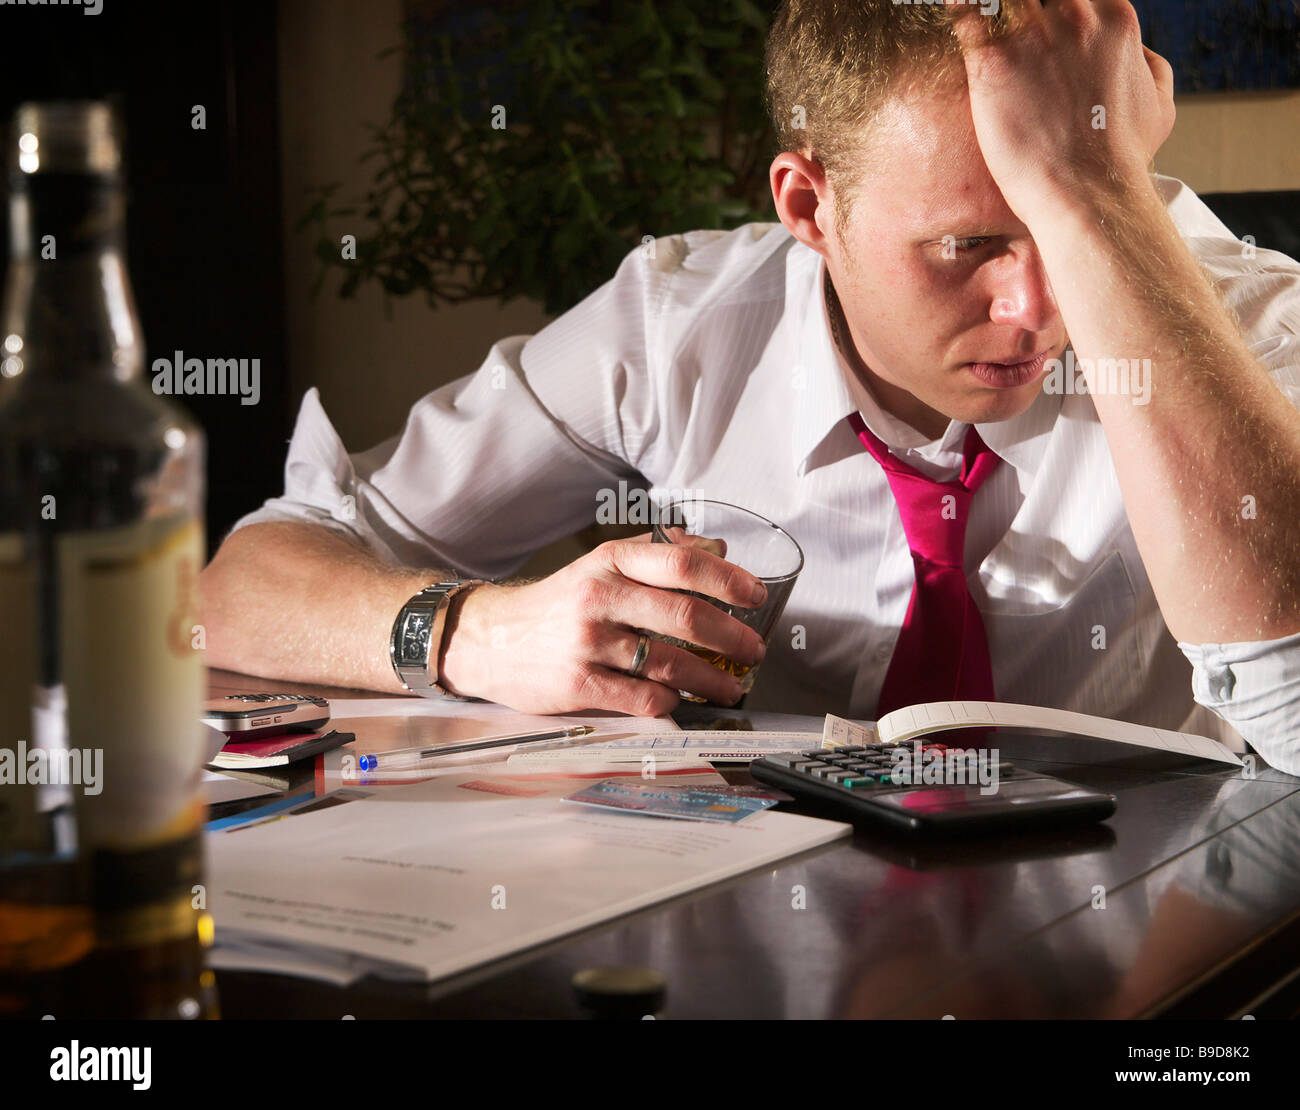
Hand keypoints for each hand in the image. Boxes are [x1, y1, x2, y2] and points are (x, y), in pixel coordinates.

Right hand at [439, 533, 768, 715]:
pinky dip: (670, 701)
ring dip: (711, 679)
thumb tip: (718, 548)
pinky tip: (680, 700)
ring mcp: (588, 641)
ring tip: (730, 687)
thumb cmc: (555, 604)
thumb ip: (657, 554)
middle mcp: (600, 596)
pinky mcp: (577, 683)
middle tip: (754, 650)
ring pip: (670, 662)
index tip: (756, 597)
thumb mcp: (600, 565)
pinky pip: (641, 697)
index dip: (728, 579)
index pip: (683, 562)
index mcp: (611, 561)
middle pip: (685, 615)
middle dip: (732, 638)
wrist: (487, 639)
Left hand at [953, 1, 1174, 219]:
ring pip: (1002, 5)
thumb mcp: (1159, 105)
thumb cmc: (1121, 159)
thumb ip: (1146, 66)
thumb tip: (1136, 52)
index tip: (1036, 43)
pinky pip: (966, 14)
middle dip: (1021, 19)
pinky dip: (959, 16)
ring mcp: (1034, 34)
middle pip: (1035, 1)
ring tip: (989, 51)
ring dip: (995, 20)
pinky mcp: (993, 59)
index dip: (1054, 19)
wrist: (1088, 192)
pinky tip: (956, 22)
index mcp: (1114, 19)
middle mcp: (1076, 16)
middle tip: (1012, 57)